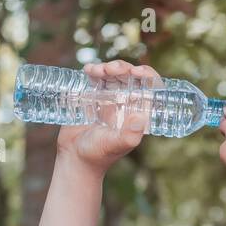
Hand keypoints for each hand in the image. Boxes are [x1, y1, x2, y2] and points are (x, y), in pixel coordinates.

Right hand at [56, 59, 160, 173]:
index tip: (137, 72)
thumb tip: (141, 117)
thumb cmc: (98, 155)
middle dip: (124, 68)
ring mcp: (109, 99)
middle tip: (112, 70)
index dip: (147, 76)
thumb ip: (128, 135)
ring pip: (114, 75)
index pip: (150, 89)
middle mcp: (126, 104)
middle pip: (131, 77)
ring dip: (108, 67)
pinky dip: (94, 70)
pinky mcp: (92, 98)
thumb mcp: (115, 145)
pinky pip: (96, 79)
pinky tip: (88, 70)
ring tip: (98, 71)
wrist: (75, 159)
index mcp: (137, 113)